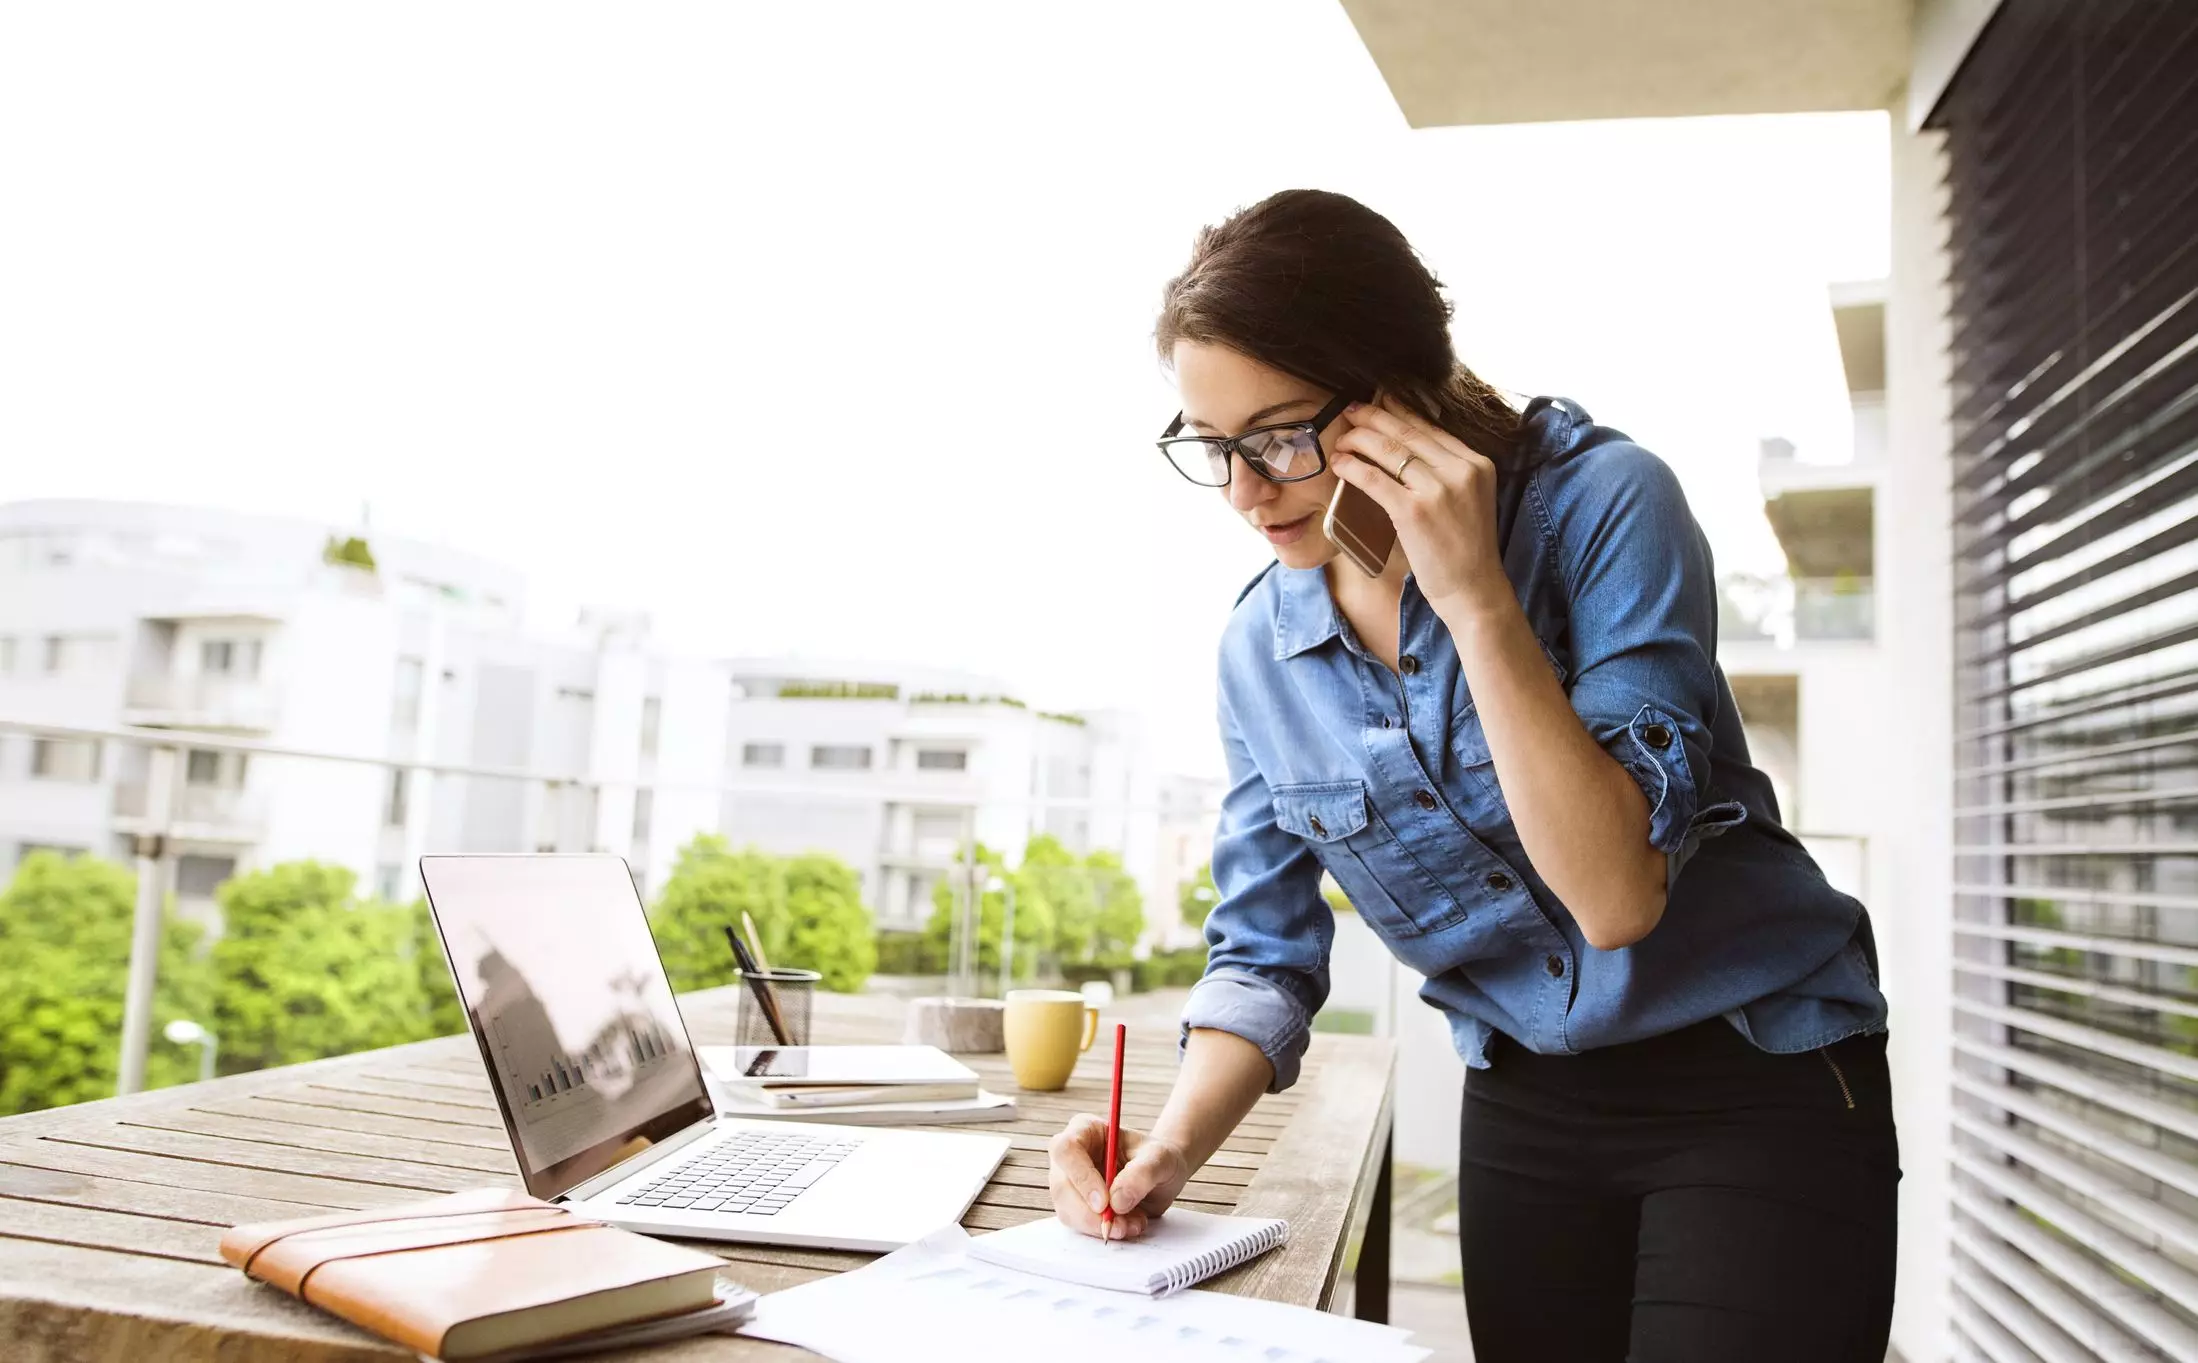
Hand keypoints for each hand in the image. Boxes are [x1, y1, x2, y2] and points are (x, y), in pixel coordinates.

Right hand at [1046, 1114, 1189, 1240]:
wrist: (1161, 1178)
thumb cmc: (1158, 1159)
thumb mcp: (1160, 1158)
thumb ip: (1142, 1174)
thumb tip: (1116, 1201)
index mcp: (1085, 1130)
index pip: (1066, 1150)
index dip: (1081, 1177)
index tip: (1104, 1203)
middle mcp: (1070, 1156)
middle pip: (1061, 1186)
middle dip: (1090, 1213)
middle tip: (1120, 1225)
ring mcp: (1069, 1182)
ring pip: (1067, 1210)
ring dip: (1098, 1225)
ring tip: (1132, 1223)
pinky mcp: (1074, 1206)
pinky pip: (1078, 1225)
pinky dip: (1101, 1231)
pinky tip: (1126, 1225)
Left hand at [1330, 397, 1507, 614]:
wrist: (1474, 590)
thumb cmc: (1465, 549)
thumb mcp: (1468, 498)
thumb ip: (1446, 472)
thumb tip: (1405, 447)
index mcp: (1477, 463)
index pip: (1430, 427)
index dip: (1398, 411)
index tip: (1377, 401)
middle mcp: (1461, 471)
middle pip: (1407, 433)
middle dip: (1373, 417)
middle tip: (1351, 410)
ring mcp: (1438, 490)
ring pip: (1389, 451)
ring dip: (1359, 439)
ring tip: (1341, 438)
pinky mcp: (1415, 512)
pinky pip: (1375, 479)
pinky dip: (1353, 467)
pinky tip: (1340, 463)